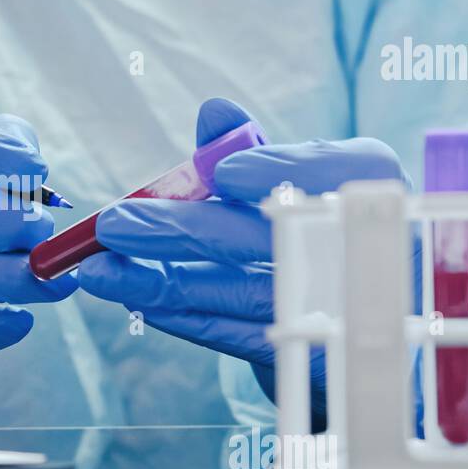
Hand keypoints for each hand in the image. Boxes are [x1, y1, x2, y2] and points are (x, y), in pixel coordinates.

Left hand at [77, 98, 410, 426]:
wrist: (350, 318)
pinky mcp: (308, 356)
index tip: (222, 174)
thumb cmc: (313, 225)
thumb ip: (251, 148)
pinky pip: (233, 334)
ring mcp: (339, 310)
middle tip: (115, 223)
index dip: (279, 170)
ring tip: (99, 269)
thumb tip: (214, 112)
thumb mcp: (288, 179)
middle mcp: (363, 247)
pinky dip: (181, 314)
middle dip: (183, 230)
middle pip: (268, 239)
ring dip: (161, 282)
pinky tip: (135, 298)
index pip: (330, 172)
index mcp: (368, 185)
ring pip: (240, 292)